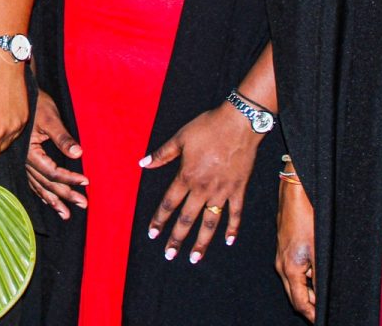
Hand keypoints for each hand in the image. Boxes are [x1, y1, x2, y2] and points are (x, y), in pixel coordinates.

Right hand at [25, 91, 86, 218]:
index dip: (69, 178)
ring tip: (66, 214)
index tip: (86, 181)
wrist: (19, 94)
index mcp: (30, 151)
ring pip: (38, 186)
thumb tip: (79, 153)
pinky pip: (32, 181)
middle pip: (46, 183)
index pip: (52, 171)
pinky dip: (41, 193)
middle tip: (83, 204)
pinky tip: (48, 201)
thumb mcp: (50, 118)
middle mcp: (24, 160)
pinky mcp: (24, 159)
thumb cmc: (35, 103)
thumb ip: (62, 138)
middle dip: (65, 195)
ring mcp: (23, 161)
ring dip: (53, 200)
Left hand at [141, 102, 262, 262]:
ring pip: (210, 222)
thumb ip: (162, 154)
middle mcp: (203, 188)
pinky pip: (235, 213)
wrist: (239, 123)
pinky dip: (232, 228)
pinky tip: (228, 241)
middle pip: (187, 219)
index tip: (152, 234)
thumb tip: (142, 164)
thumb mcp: (180, 137)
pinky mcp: (238, 189)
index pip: (168, 203)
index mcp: (186, 176)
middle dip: (177, 238)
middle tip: (169, 255)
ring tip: (194, 258)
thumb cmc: (208, 127)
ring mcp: (222, 191)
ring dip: (201, 242)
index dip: (159, 219)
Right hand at [274, 177, 315, 322]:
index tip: (322, 319)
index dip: (312, 314)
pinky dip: (304, 280)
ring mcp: (281, 257)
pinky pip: (292, 273)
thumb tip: (323, 295)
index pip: (299, 303)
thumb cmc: (307, 217)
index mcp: (289, 268)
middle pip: (294, 297)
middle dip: (309, 307)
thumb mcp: (319, 249)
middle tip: (325, 311)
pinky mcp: (284, 250)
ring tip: (324, 296)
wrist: (294, 195)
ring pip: (294, 285)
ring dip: (307, 293)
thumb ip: (320, 275)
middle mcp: (281, 265)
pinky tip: (316, 277)